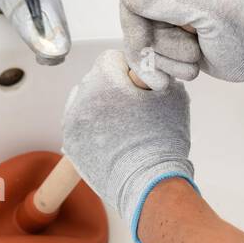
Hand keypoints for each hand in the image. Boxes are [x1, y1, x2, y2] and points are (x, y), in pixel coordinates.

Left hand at [61, 49, 195, 242]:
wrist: (148, 183)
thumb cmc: (162, 138)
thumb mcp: (171, 95)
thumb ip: (157, 75)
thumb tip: (152, 72)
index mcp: (104, 78)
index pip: (111, 58)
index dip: (129, 68)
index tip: (139, 83)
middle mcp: (82, 96)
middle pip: (96, 80)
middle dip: (112, 87)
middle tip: (133, 104)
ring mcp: (73, 122)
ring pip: (84, 102)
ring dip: (100, 106)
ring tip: (121, 123)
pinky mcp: (71, 145)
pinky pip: (80, 126)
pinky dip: (92, 128)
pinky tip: (111, 138)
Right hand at [119, 0, 243, 89]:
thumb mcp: (212, 11)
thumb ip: (171, 0)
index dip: (135, 20)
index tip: (150, 43)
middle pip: (130, 20)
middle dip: (154, 46)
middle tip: (187, 56)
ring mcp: (165, 13)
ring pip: (139, 42)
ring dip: (167, 60)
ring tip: (197, 57)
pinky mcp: (166, 35)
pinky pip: (148, 57)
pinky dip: (167, 69)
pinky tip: (190, 68)